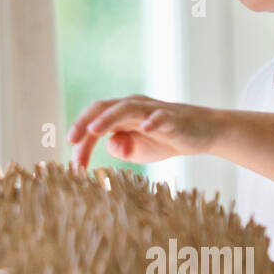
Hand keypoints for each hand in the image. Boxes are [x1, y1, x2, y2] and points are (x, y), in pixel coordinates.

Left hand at [67, 95, 220, 170]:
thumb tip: (109, 144)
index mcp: (120, 115)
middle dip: (85, 122)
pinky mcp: (173, 118)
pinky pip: (161, 117)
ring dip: (108, 118)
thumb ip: (120, 148)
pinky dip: (152, 121)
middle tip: (72, 140)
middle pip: (103, 107)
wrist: (201, 133)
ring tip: (95, 130)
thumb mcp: (137, 150)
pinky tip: (146, 128)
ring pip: (126, 108)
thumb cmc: (165, 140)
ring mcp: (152, 110)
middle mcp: (133, 107)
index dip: (82, 142)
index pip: (94, 123)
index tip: (75, 166)